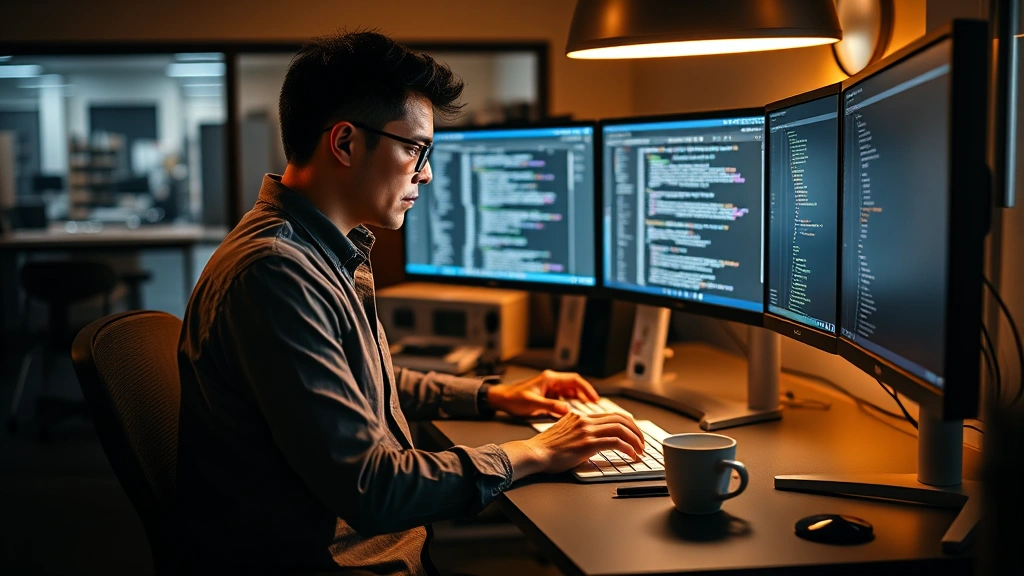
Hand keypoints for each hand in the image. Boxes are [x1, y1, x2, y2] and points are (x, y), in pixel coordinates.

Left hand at [486, 370, 599, 417]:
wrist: (501, 399)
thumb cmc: (514, 399)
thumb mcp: (533, 403)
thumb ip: (551, 406)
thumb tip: (568, 410)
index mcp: (550, 379)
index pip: (574, 380)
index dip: (587, 389)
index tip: (595, 399)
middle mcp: (552, 381)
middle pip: (575, 385)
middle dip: (586, 394)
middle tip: (595, 405)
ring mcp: (550, 388)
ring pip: (570, 392)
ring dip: (579, 399)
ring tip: (588, 409)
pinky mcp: (547, 395)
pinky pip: (563, 398)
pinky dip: (571, 404)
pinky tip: (574, 412)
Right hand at [501, 412, 645, 479]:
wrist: (534, 453)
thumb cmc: (545, 448)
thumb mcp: (563, 432)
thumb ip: (577, 430)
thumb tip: (590, 438)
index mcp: (580, 417)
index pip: (611, 415)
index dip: (627, 424)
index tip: (633, 433)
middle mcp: (585, 421)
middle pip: (620, 419)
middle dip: (636, 431)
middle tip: (642, 442)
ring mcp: (587, 431)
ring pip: (621, 429)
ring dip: (635, 440)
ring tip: (640, 451)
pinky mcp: (588, 444)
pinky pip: (615, 443)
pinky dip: (628, 449)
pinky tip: (631, 456)